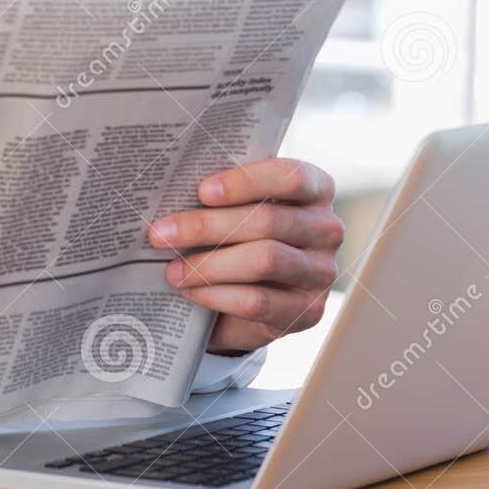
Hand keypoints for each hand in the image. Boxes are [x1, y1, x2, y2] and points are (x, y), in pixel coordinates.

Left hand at [147, 158, 342, 354]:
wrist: (256, 288)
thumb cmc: (242, 230)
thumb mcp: (240, 205)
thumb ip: (223, 192)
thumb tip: (170, 189)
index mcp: (316, 188)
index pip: (290, 177)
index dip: (245, 182)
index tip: (202, 191)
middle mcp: (327, 228)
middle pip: (267, 221)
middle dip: (206, 226)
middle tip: (161, 233)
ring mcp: (321, 272)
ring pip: (263, 260)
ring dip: (208, 265)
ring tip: (171, 268)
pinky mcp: (308, 312)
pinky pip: (258, 301)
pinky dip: (216, 294)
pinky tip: (190, 290)